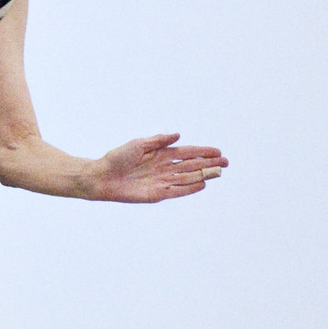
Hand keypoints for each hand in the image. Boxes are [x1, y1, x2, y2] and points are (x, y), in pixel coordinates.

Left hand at [94, 133, 226, 201]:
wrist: (102, 176)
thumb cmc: (117, 158)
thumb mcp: (138, 144)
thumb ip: (159, 140)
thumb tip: (178, 135)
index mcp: (161, 154)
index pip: (187, 152)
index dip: (203, 152)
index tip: (218, 151)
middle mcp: (164, 168)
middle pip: (191, 165)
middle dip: (208, 164)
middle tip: (225, 163)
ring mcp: (162, 181)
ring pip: (187, 178)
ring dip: (203, 175)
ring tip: (218, 173)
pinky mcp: (157, 194)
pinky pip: (177, 191)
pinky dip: (189, 188)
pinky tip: (202, 184)